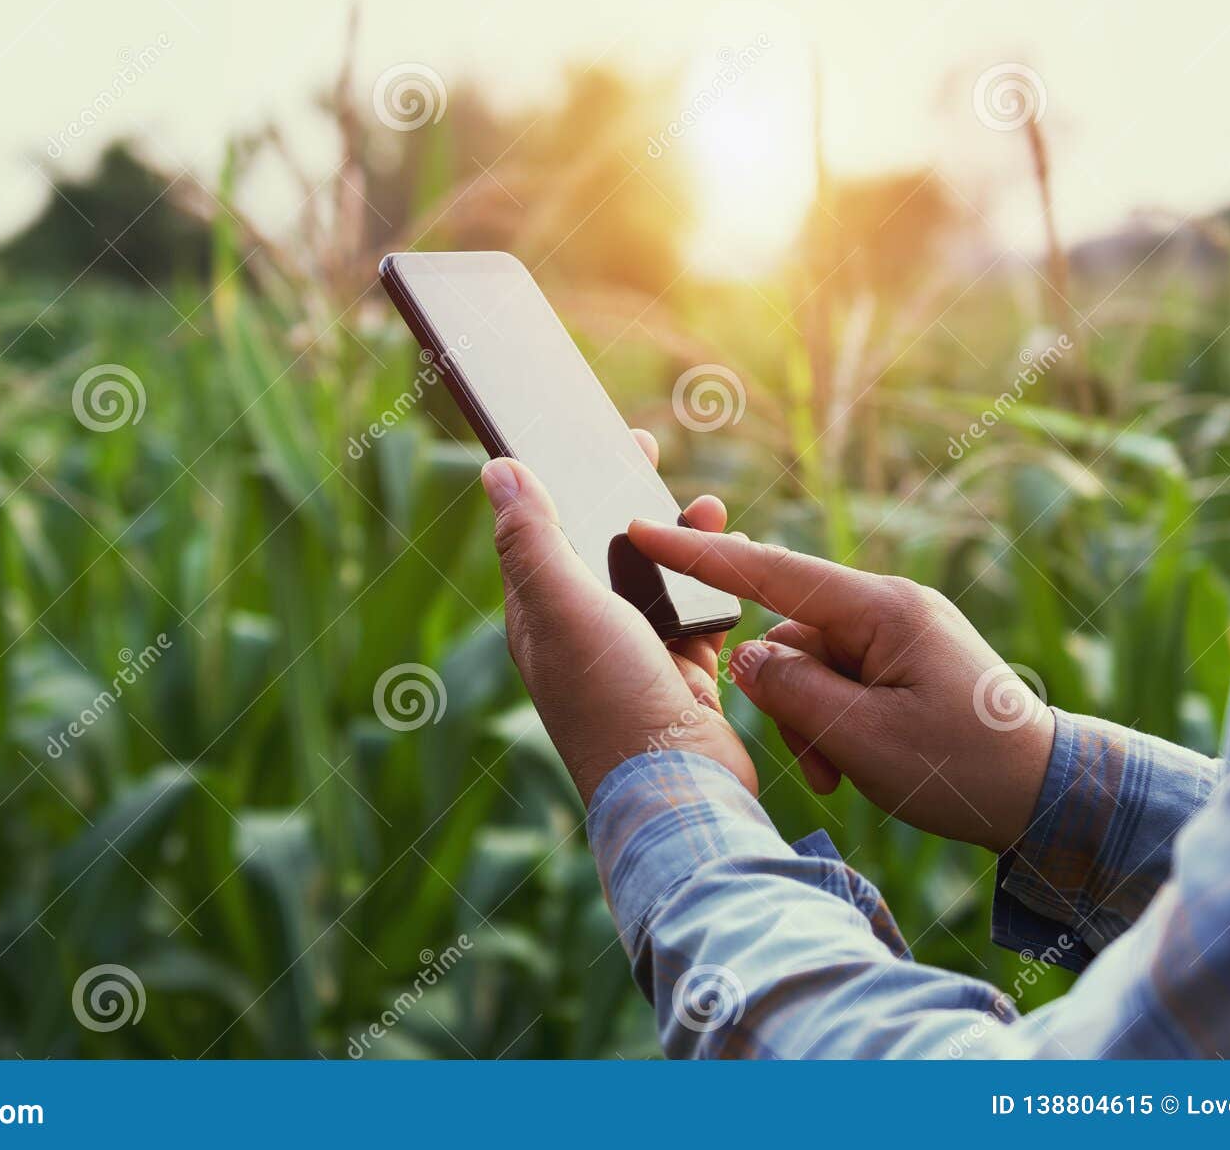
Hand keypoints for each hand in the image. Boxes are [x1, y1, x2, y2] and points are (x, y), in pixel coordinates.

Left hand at [480, 432, 754, 804]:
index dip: (558, 480)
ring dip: (678, 536)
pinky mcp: (681, 674)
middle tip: (649, 451)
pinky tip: (733, 556)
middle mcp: (581, 635)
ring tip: (710, 504)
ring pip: (654, 578)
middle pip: (600, 549)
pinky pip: (696, 613)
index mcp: (539, 617)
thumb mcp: (563, 608)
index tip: (585, 437)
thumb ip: (531, 538)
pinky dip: (714, 582)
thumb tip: (496, 469)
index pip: (541, 533)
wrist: (680, 792)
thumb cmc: (611, 701)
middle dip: (624, 498)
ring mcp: (632, 657)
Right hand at [625, 521, 1053, 851]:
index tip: (645, 528)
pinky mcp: (899, 663)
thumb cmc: (965, 769)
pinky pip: (836, 683)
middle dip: (787, 701)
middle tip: (819, 764)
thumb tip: (741, 657)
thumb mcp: (865, 739)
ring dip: (811, 724)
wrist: (1049, 798)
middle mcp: (888, 609)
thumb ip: (791, 692)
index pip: (773, 572)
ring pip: (808, 668)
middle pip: (790, 637)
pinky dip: (832, 725)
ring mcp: (895, 635)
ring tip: (843, 775)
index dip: (703, 555)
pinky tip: (853, 765)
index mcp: (884, 610)